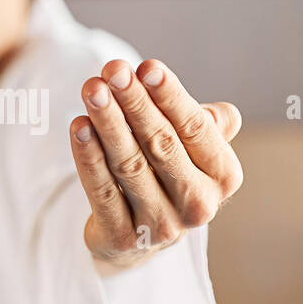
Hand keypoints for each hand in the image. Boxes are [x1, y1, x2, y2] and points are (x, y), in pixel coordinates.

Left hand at [69, 59, 241, 274]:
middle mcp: (199, 204)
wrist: (141, 235)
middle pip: (161, 144)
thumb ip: (204, 123)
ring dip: (108, 123)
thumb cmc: (170, 172)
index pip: (196, 128)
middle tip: (112, 70)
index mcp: (224, 176)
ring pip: (129, 165)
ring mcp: (161, 226)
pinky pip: (101, 190)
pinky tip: (78, 127)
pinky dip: (88, 156)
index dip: (170, 96)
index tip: (147, 66)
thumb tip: (210, 110)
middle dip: (134, 103)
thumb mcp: (194, 147)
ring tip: (92, 90)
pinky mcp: (123, 237)